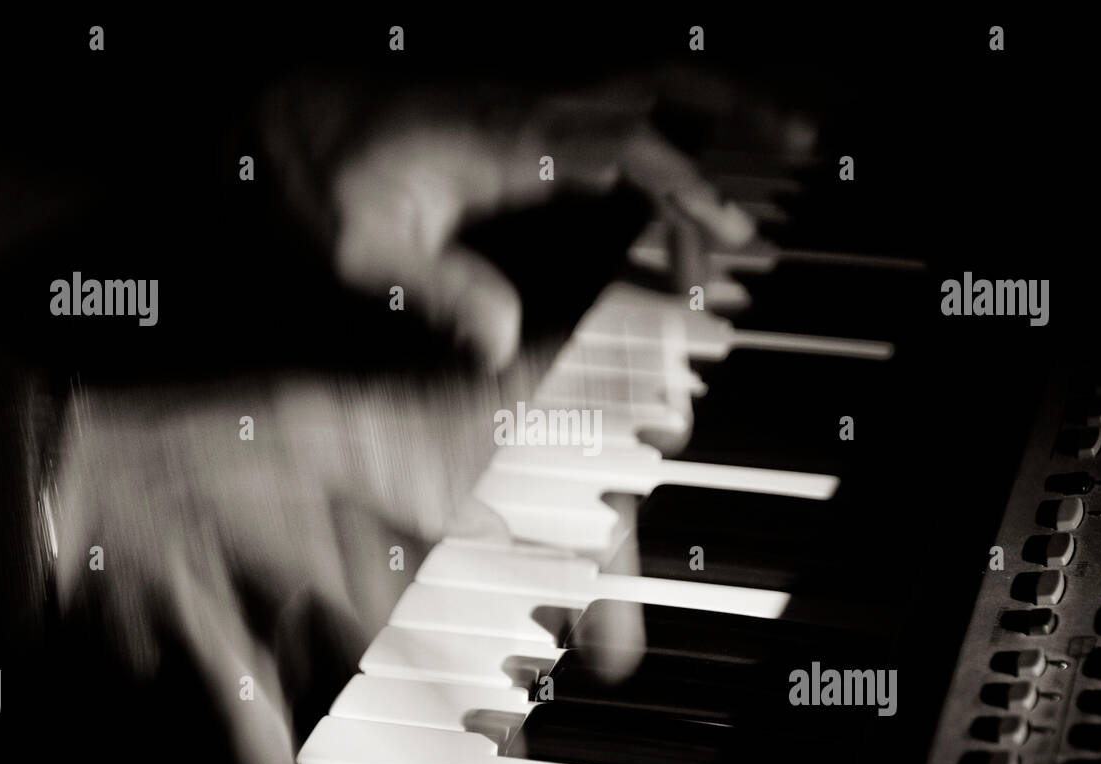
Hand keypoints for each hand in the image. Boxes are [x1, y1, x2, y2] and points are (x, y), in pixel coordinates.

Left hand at [261, 78, 756, 368]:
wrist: (301, 117)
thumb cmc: (332, 178)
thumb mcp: (367, 249)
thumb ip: (439, 289)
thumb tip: (500, 343)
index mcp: (500, 135)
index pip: (615, 141)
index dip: (676, 179)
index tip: (722, 224)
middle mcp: (530, 108)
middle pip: (653, 83)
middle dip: (732, 107)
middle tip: (798, 137)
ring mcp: (537, 103)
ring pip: (647, 83)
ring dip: (716, 107)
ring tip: (784, 134)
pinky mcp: (536, 114)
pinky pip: (622, 109)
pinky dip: (674, 132)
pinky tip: (692, 168)